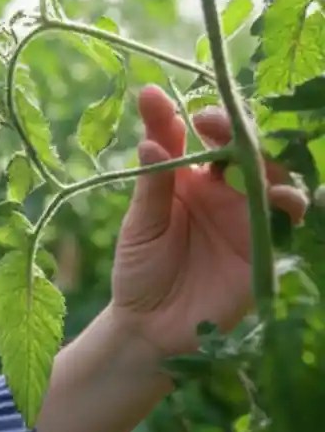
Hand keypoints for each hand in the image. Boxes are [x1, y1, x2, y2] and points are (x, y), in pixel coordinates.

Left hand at [108, 86, 309, 355]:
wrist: (151, 329)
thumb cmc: (140, 272)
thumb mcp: (141, 225)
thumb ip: (152, 183)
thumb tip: (150, 138)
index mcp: (189, 179)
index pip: (196, 137)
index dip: (189, 116)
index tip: (166, 102)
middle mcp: (225, 191)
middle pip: (243, 147)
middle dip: (233, 128)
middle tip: (211, 121)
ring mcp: (249, 216)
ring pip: (273, 175)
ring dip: (266, 159)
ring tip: (244, 152)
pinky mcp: (267, 246)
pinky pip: (290, 218)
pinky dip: (291, 200)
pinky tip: (278, 193)